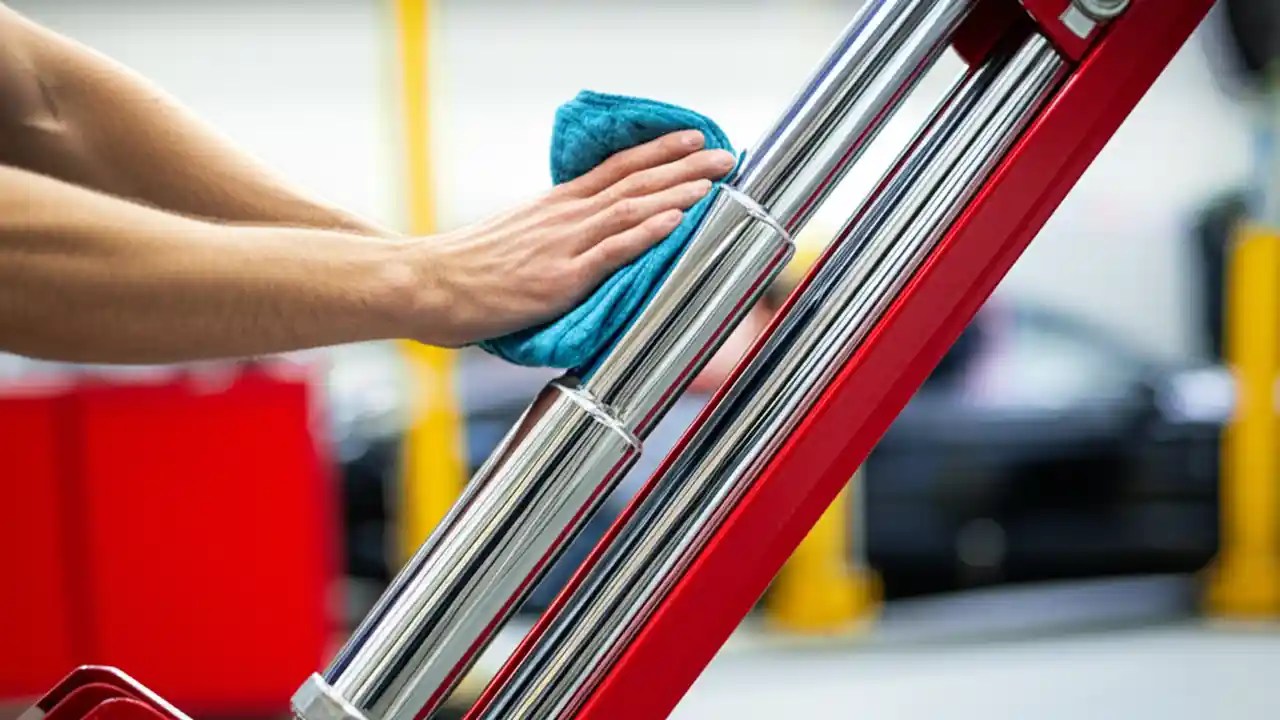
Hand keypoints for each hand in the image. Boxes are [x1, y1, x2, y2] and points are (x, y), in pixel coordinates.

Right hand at [405, 130, 735, 346]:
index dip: (660, 152)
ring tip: (714, 183)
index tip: (695, 139)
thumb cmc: (469, 269)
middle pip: (635, 182)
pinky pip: (610, 252)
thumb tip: (582, 237)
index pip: (618, 168)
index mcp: (557, 206)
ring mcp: (564, 246)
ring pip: (630, 210)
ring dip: (677, 194)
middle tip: (728, 156)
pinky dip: (645, 234)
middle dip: (686, 168)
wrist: (428, 284)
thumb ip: (556, 234)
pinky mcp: (559, 279)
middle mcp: (566, 216)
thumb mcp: (518, 236)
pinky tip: (673, 222)